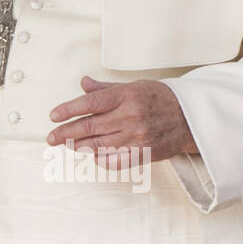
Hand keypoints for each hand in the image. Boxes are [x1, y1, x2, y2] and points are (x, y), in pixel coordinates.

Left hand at [48, 76, 199, 162]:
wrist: (190, 117)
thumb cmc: (158, 98)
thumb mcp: (133, 86)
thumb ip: (105, 89)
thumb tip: (82, 83)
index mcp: (126, 96)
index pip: (90, 103)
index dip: (69, 110)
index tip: (53, 116)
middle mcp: (130, 116)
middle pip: (91, 127)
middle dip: (67, 133)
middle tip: (52, 138)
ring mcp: (137, 136)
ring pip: (100, 145)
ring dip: (80, 146)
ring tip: (68, 144)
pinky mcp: (145, 153)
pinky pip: (116, 160)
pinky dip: (102, 159)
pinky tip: (93, 156)